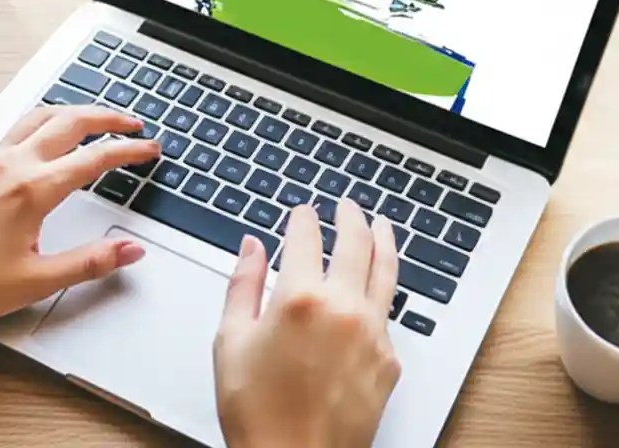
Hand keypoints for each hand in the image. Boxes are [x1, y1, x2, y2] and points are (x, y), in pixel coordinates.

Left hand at [0, 105, 160, 334]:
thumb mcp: (35, 282)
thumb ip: (90, 262)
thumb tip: (130, 249)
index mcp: (31, 190)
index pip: (94, 158)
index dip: (129, 151)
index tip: (150, 148)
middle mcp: (8, 166)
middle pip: (68, 122)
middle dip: (107, 117)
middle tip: (132, 121)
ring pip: (37, 118)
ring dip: (71, 112)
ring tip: (93, 118)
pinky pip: (12, 132)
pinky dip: (40, 125)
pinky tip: (44, 140)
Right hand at [214, 200, 400, 447]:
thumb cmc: (256, 413)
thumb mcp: (230, 343)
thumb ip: (243, 286)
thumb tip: (252, 247)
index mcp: (300, 298)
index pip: (306, 237)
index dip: (303, 218)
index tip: (302, 211)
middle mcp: (344, 308)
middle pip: (357, 243)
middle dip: (351, 217)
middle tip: (347, 205)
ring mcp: (373, 333)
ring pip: (386, 271)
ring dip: (384, 240)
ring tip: (381, 225)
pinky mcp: (389, 360)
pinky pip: (388, 314)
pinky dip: (382, 293)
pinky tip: (376, 289)